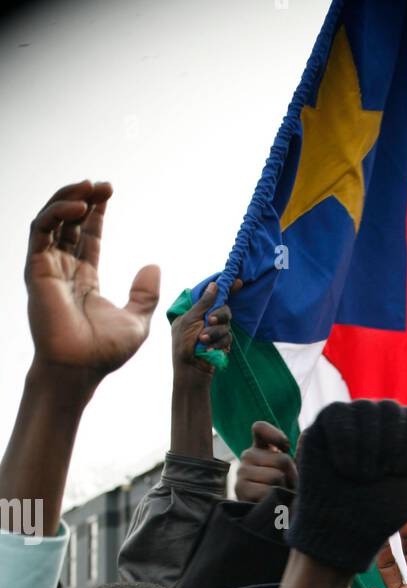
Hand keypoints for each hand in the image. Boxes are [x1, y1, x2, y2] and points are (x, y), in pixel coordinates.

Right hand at [26, 180, 159, 384]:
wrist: (79, 369)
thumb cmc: (104, 353)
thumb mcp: (137, 321)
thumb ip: (145, 295)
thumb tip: (154, 266)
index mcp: (84, 280)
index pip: (87, 237)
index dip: (96, 213)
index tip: (109, 192)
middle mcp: (63, 271)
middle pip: (69, 224)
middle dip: (84, 199)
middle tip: (103, 185)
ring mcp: (48, 269)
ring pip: (51, 220)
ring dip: (68, 198)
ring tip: (89, 187)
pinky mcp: (36, 269)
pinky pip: (41, 230)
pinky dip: (57, 213)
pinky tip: (79, 206)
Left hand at [171, 278, 239, 380]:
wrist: (189, 371)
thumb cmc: (183, 345)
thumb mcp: (190, 320)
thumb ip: (203, 303)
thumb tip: (214, 285)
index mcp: (196, 311)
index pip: (213, 295)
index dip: (226, 288)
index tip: (238, 281)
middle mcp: (207, 319)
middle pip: (224, 309)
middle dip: (219, 315)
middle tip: (210, 321)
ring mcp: (215, 332)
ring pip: (227, 325)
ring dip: (215, 333)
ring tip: (202, 341)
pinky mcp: (221, 344)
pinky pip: (228, 339)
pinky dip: (218, 344)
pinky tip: (209, 350)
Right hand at [236, 421, 297, 501]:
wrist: (274, 518)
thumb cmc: (286, 491)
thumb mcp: (294, 471)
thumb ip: (298, 454)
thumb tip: (304, 436)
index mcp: (261, 447)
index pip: (260, 428)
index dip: (275, 434)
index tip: (286, 447)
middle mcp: (248, 456)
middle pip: (281, 459)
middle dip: (292, 476)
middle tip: (288, 487)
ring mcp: (242, 472)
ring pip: (276, 476)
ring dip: (284, 490)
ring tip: (280, 496)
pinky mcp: (240, 489)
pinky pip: (267, 490)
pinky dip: (275, 501)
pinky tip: (271, 504)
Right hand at [285, 399, 406, 574]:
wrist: (346, 529)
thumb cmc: (384, 510)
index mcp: (402, 431)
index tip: (399, 472)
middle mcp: (378, 420)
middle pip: (391, 408)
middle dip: (389, 445)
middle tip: (378, 476)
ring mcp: (351, 419)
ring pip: (365, 407)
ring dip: (367, 448)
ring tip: (362, 476)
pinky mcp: (324, 424)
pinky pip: (338, 412)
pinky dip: (345, 443)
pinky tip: (345, 467)